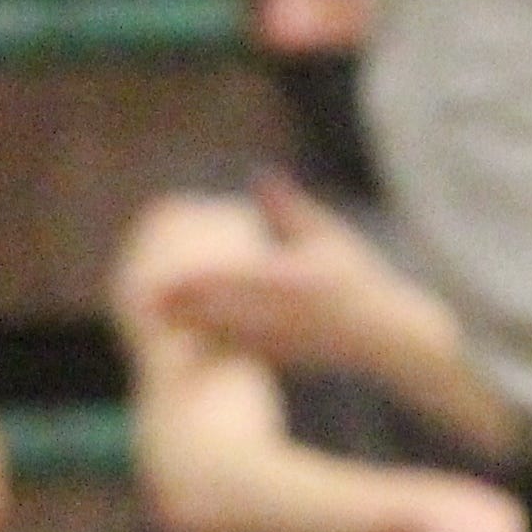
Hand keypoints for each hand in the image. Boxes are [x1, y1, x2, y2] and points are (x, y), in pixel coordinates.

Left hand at [148, 177, 436, 381]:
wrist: (385, 335)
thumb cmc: (359, 279)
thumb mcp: (330, 237)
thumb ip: (290, 209)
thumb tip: (260, 175)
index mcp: (295, 280)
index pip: (237, 279)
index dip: (198, 279)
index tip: (166, 275)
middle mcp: (285, 313)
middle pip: (224, 309)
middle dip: (184, 306)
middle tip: (146, 299)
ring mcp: (283, 339)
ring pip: (227, 333)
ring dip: (191, 326)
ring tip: (156, 319)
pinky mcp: (281, 356)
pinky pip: (239, 350)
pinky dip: (212, 344)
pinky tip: (188, 341)